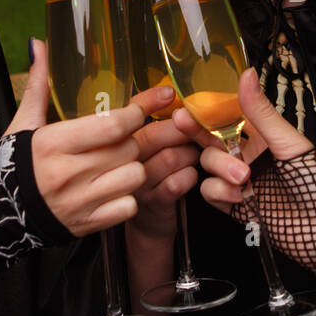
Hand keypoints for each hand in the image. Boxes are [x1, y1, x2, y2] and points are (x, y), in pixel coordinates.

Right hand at [8, 37, 177, 236]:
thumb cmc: (14, 163)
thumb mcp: (23, 123)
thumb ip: (39, 84)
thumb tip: (40, 44)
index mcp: (52, 142)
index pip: (112, 124)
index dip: (140, 109)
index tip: (162, 95)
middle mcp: (67, 173)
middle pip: (129, 148)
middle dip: (134, 138)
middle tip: (126, 136)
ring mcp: (79, 202)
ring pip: (135, 176)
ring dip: (133, 167)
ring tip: (117, 163)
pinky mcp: (87, 224)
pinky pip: (129, 206)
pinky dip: (127, 197)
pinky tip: (112, 189)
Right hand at [127, 106, 200, 240]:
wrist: (147, 223)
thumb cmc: (152, 175)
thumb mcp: (147, 146)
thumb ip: (152, 120)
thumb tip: (170, 92)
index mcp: (118, 140)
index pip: (130, 113)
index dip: (150, 100)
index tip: (170, 93)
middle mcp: (121, 161)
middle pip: (153, 134)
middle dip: (183, 130)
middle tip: (196, 132)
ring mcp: (135, 183)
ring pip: (170, 157)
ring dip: (189, 155)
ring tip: (192, 157)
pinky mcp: (151, 203)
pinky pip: (176, 182)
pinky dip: (189, 176)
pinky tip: (189, 176)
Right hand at [172, 68, 312, 214]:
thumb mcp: (289, 142)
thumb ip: (261, 112)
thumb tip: (247, 74)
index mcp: (264, 135)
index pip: (230, 115)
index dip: (210, 107)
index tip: (191, 100)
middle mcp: (248, 155)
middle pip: (211, 137)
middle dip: (197, 130)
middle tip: (182, 120)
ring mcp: (239, 180)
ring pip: (209, 163)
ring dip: (221, 167)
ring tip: (244, 177)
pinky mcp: (233, 205)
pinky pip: (209, 192)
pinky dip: (220, 191)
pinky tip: (241, 196)